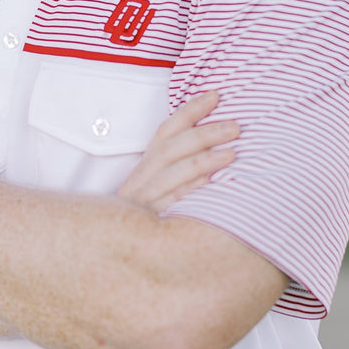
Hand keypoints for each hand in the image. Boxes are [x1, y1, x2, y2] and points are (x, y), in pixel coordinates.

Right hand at [116, 91, 238, 213]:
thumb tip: (216, 139)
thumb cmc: (148, 216)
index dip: (190, 111)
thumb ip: (179, 164)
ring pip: (172, 174)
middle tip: (235, 126)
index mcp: (145, 166)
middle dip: (204, 133)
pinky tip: (212, 185)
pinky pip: (172, 204)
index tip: (215, 95)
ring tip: (232, 153)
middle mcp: (142, 180)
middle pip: (171, 148)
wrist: (112, 253)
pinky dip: (191, 192)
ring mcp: (144, 202)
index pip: (166, 130)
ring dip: (203, 161)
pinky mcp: (150, 224)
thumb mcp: (157, 186)